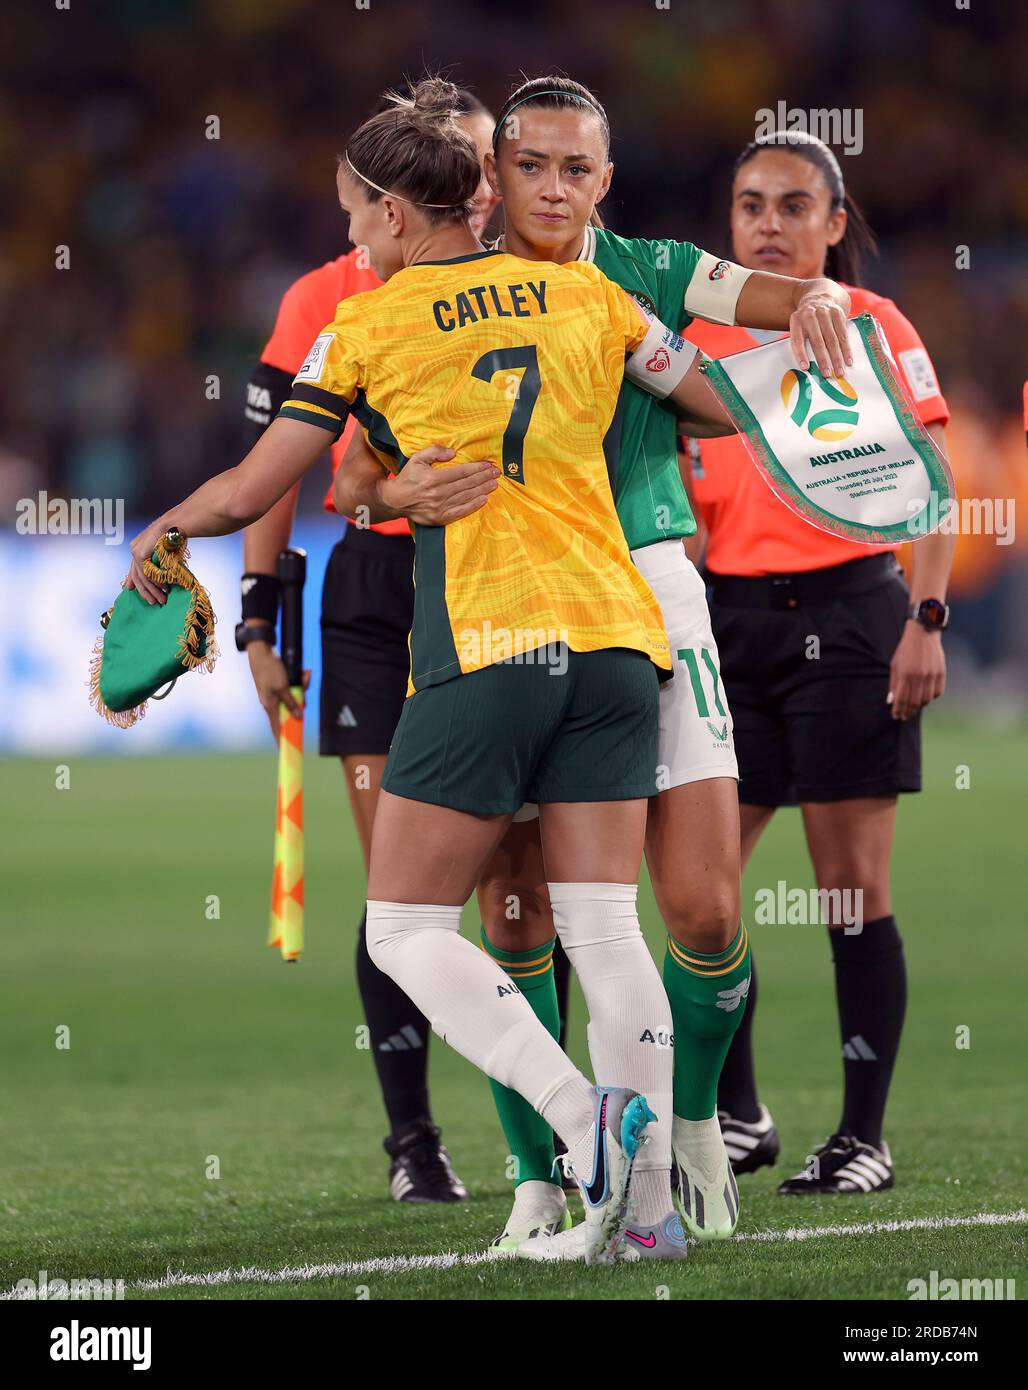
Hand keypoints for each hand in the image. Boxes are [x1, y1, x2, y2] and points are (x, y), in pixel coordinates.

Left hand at [125, 522, 169, 604]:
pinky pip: (146, 574)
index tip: (134, 591)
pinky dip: (155, 583)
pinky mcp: (139, 554)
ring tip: (162, 599)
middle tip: (154, 603)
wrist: (176, 525)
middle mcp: (134, 548)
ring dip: (153, 590)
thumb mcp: (164, 552)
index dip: (134, 582)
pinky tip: (163, 588)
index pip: (134, 569)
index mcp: (138, 546)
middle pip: (136, 576)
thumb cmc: (175, 536)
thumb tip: (160, 577)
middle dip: (146, 592)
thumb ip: (158, 563)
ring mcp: (135, 551)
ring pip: (142, 577)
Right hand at [248, 640, 309, 741]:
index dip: (282, 739)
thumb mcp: (283, 687)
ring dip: (302, 686)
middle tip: (306, 680)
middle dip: (302, 700)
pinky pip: (293, 687)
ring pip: (295, 697)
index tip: (286, 750)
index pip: (277, 728)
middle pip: (292, 709)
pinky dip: (300, 681)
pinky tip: (305, 672)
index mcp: (270, 706)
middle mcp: (273, 702)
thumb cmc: (269, 670)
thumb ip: (291, 703)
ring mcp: (276, 693)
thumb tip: (299, 718)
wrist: (261, 651)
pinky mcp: (279, 685)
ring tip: (306, 673)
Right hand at [383, 445, 499, 524]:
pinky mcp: (439, 518)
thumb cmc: (408, 478)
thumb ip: (434, 452)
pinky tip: (483, 500)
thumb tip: (453, 452)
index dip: (477, 468)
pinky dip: (473, 506)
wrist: (395, 500)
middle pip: (466, 484)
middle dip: (483, 478)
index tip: (488, 465)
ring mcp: (439, 507)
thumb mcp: (417, 459)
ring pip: (466, 497)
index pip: (461, 472)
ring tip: (494, 484)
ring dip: (482, 490)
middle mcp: (438, 494)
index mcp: (433, 478)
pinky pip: (460, 512)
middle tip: (497, 473)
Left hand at [790, 290, 852, 378]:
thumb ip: (801, 342)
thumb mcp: (798, 326)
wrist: (820, 297)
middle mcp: (810, 315)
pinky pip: (843, 334)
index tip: (805, 368)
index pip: (797, 340)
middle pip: (817, 341)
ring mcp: (824, 312)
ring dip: (837, 357)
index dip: (801, 354)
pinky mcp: (837, 313)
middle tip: (827, 375)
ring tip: (839, 372)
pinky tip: (848, 360)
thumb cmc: (807, 321)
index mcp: (796, 320)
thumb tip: (806, 368)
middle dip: (823, 360)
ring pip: (832, 338)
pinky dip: (846, 349)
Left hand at [887, 622, 945, 720]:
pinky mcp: (941, 673)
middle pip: (914, 702)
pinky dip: (931, 697)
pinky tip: (925, 697)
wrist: (923, 633)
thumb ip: (894, 684)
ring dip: (919, 705)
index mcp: (905, 674)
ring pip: (927, 699)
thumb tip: (891, 701)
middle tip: (904, 716)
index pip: (902, 699)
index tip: (896, 716)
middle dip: (908, 712)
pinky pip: (937, 692)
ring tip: (914, 706)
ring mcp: (932, 675)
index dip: (898, 710)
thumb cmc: (906, 650)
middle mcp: (919, 676)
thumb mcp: (895, 665)